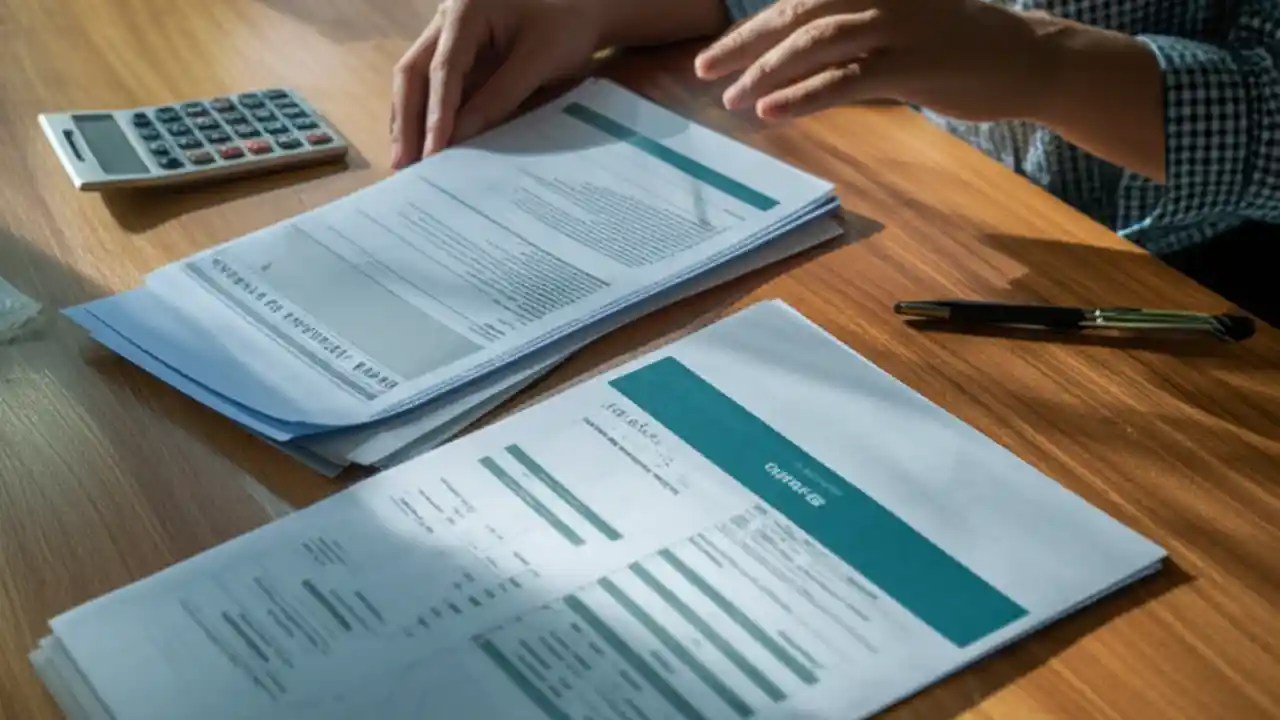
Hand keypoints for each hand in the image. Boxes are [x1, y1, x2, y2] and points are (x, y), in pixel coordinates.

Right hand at [390, 0, 602, 167]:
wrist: (581, 13)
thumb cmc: (566, 29)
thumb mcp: (538, 62)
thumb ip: (499, 97)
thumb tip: (459, 138)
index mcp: (466, 11)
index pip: (443, 68)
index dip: (436, 113)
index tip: (432, 151)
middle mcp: (446, 19)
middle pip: (413, 72)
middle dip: (406, 120)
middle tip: (403, 164)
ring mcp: (445, 35)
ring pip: (414, 79)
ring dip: (408, 121)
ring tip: (405, 163)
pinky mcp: (454, 54)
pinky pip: (431, 86)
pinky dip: (424, 115)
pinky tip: (421, 145)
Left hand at [694, 0, 1059, 122]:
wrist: (1025, 59)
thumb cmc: (952, 44)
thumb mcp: (895, 23)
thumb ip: (846, 33)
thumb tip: (788, 56)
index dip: (752, 23)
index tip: (715, 50)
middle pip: (796, 12)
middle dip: (744, 42)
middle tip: (703, 69)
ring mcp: (899, 27)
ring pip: (815, 43)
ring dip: (766, 72)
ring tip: (731, 98)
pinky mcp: (913, 66)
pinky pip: (846, 79)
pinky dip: (803, 95)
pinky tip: (770, 110)